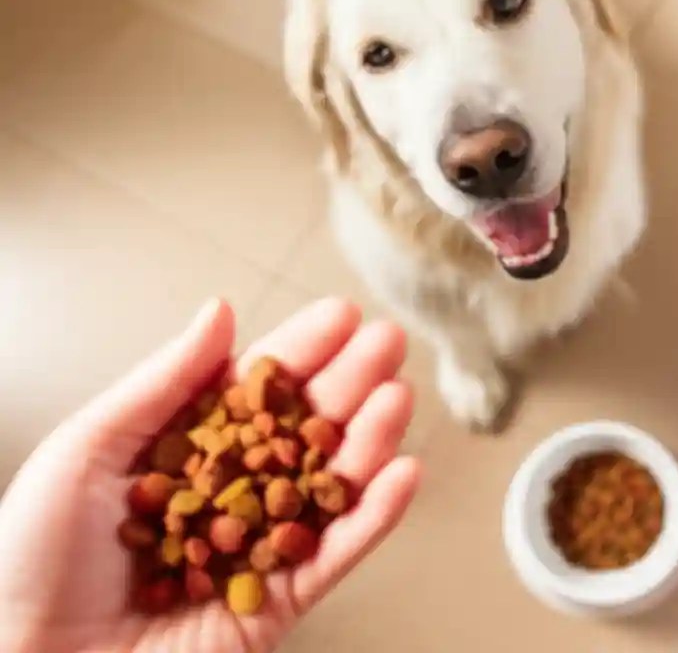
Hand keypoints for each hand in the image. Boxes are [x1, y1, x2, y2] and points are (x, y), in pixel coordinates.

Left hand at [0, 298, 419, 652]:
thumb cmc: (26, 566)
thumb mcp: (85, 451)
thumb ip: (163, 383)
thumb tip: (219, 312)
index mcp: (181, 454)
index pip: (255, 391)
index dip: (300, 350)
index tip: (339, 315)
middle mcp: (226, 496)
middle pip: (303, 431)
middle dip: (350, 382)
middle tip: (388, 339)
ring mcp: (256, 549)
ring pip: (329, 487)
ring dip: (370, 439)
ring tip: (397, 394)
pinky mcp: (275, 604)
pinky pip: (336, 555)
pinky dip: (375, 516)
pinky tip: (401, 473)